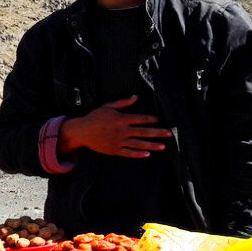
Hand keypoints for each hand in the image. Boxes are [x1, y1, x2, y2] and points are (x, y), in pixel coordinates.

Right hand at [57, 95, 171, 157]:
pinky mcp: (114, 150)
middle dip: (158, 133)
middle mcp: (122, 131)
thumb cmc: (95, 117)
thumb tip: (136, 97)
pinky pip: (129, 152)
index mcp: (121, 119)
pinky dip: (138, 154)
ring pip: (138, 144)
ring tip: (163, 146)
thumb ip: (123, 103)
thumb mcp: (107, 106)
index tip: (159, 120)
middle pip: (143, 132)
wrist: (82, 132)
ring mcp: (118, 141)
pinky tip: (148, 154)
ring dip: (152, 145)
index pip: (140, 119)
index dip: (151, 119)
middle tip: (169, 134)